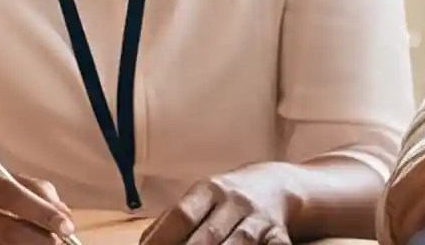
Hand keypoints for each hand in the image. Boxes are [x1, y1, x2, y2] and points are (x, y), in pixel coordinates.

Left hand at [141, 166, 293, 244]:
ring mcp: (259, 218)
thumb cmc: (225, 199)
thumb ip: (172, 222)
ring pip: (240, 243)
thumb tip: (145, 244)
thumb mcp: (200, 199)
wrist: (277, 185)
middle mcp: (234, 201)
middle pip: (209, 235)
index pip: (182, 214)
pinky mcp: (279, 234)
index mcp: (208, 190)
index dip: (163, 238)